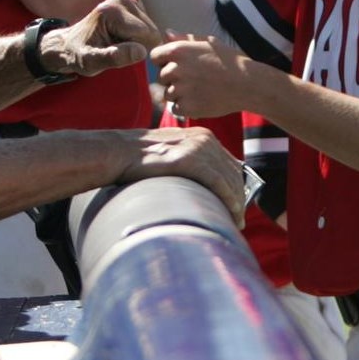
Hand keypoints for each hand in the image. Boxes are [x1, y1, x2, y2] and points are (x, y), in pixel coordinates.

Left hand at [44, 0, 160, 78]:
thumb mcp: (91, 63)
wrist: (70, 44)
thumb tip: (141, 51)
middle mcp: (122, 0)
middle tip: (115, 50)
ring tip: (116, 44)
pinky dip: (138, 37)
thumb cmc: (79, 55)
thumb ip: (115, 57)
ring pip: (151, 30)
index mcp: (112, 11)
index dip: (135, 50)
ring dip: (138, 42)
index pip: (145, 34)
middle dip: (138, 45)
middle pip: (150, 31)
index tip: (115, 54)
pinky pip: (148, 27)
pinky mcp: (132, 5)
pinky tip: (120, 39)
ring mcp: (128, 1)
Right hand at [124, 127, 248, 225]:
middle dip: (239, 197)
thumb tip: (202, 185)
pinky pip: (218, 183)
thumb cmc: (140, 159)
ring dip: (236, 203)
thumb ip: (190, 163)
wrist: (119, 152)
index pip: (230, 163)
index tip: (237, 205)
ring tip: (236, 222)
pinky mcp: (190, 160)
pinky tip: (232, 213)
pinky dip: (228, 199)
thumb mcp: (173, 154)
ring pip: (229, 179)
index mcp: (203, 136)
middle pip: (234, 172)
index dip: (237, 185)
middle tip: (238, 219)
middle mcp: (205, 139)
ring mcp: (199, 148)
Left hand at [151, 33, 254, 119]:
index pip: (155, 56)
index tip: (179, 65)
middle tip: (195, 79)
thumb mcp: (209, 43)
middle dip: (173, 78)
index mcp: (178, 51)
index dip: (165, 61)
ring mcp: (180, 90)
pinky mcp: (187, 107)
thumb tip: (166, 33)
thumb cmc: (230, 61)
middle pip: (161, 77)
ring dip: (179, 94)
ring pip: (168, 94)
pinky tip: (201, 100)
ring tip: (200, 89)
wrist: (248, 84)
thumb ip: (184, 39)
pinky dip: (185, 107)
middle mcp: (176, 69)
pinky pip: (176, 108)